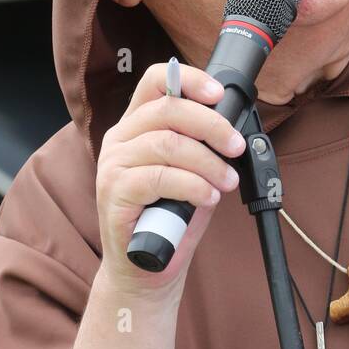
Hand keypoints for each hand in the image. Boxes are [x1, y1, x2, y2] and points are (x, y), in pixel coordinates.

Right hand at [95, 62, 245, 295]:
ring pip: (167, 144)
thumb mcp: (192, 170)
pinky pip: (159, 177)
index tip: (220, 93)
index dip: (190, 80)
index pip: (155, 81)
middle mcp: (120, 138)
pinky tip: (208, 197)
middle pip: (167, 109)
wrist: (148, 269)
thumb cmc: (171, 217)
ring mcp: (113, 164)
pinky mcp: (114, 192)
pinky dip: (193, 185)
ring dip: (208, 162)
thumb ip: (201, 144)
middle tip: (235, 146)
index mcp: (137, 124)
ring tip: (227, 181)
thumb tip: (233, 128)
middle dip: (211, 125)